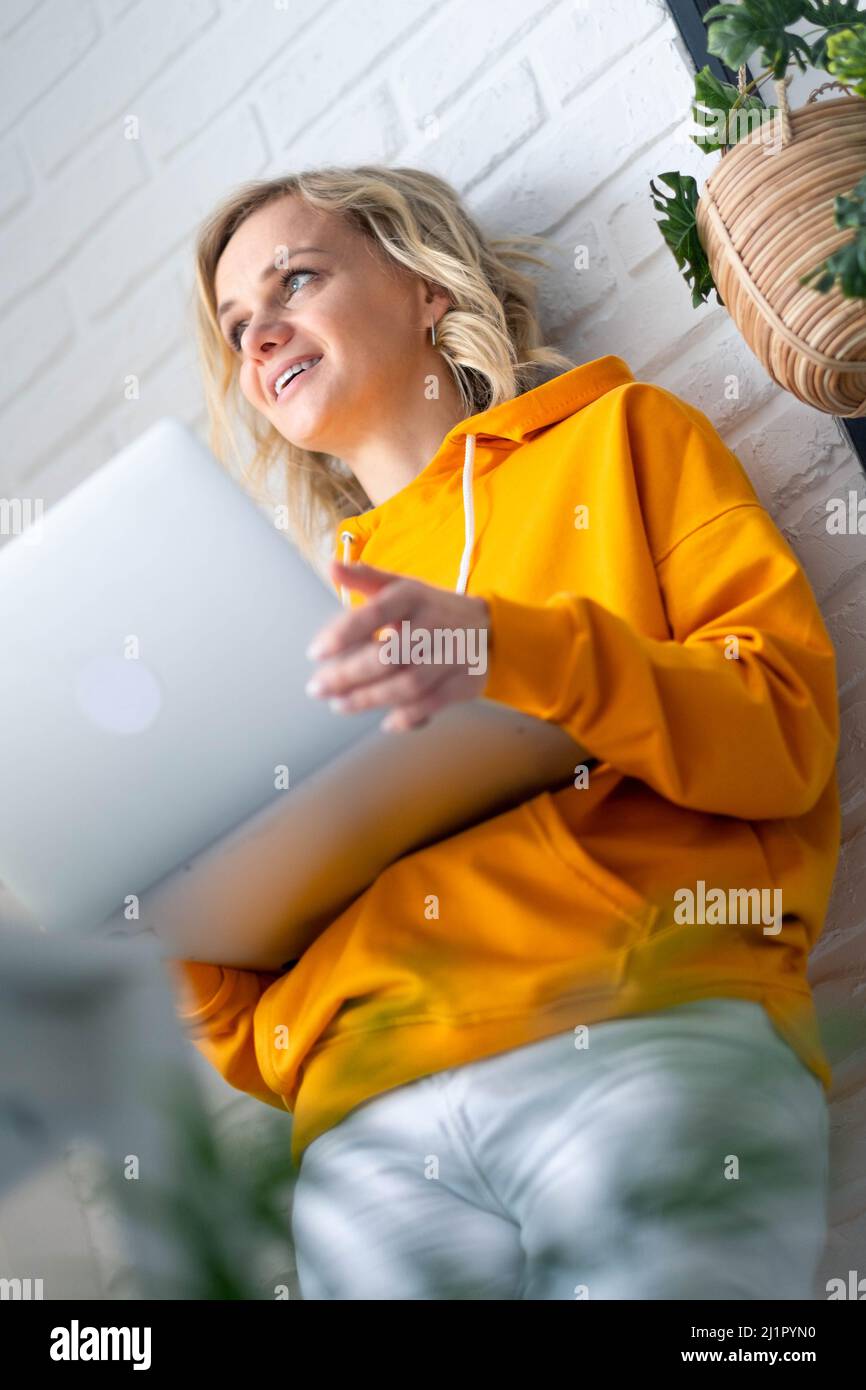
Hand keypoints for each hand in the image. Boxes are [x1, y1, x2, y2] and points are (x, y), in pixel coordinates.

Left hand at [305, 559, 491, 731]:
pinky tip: (385, 722)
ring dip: (370, 699)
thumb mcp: (401, 586)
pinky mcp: (466, 680)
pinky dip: (408, 716)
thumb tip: (332, 567)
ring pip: (408, 684)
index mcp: (413, 596)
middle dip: (349, 675)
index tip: (315, 653)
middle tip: (318, 688)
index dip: (343, 633)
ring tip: (340, 705)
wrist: (489, 626)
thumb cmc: (431, 608)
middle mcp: (434, 624)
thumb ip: (365, 579)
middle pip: (387, 656)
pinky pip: (434, 703)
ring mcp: (452, 654)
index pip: (375, 613)